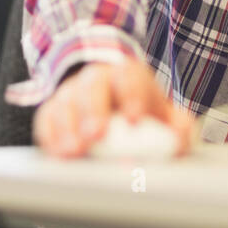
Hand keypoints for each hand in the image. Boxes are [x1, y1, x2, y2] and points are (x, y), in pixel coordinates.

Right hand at [33, 58, 195, 157]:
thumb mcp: (161, 110)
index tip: (134, 119)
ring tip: (74, 151)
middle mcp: (95, 79)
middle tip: (96, 135)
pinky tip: (58, 153)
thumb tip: (181, 137)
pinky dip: (50, 137)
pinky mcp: (52, 111)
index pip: (128, 78)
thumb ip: (177, 124)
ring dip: (67, 128)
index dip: (131, 96)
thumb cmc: (137, 106)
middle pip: (91, 87)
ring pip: (64, 103)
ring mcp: (70, 93)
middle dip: (93, 111)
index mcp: (126, 74)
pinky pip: (46, 120)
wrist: (108, 92)